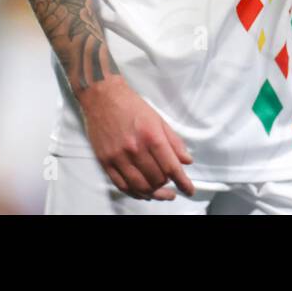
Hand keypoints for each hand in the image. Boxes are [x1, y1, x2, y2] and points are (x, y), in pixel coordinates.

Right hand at [76, 75, 195, 200]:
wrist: (103, 97)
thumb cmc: (131, 106)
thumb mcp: (158, 119)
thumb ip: (173, 141)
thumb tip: (186, 161)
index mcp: (151, 136)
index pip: (171, 167)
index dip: (183, 182)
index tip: (189, 190)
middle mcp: (135, 148)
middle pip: (157, 179)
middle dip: (167, 184)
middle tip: (171, 183)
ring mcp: (118, 157)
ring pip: (140, 186)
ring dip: (154, 193)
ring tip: (161, 192)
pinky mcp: (106, 162)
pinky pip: (122, 186)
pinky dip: (136, 193)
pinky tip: (144, 193)